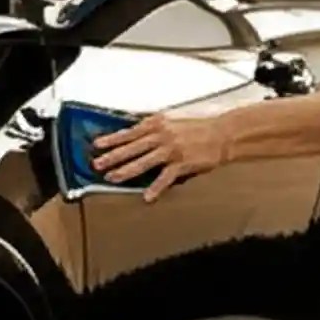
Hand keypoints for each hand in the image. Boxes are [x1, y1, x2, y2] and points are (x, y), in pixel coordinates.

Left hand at [91, 113, 228, 201]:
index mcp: (157, 124)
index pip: (129, 132)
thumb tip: (133, 135)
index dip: (112, 139)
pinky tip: (147, 197)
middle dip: (112, 156)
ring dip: (126, 171)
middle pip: (131, 147)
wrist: (222, 134)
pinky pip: (165, 178)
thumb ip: (153, 129)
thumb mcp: (171, 122)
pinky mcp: (182, 164)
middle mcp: (162, 136)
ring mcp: (171, 150)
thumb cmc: (197, 128)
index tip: (97, 145)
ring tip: (112, 178)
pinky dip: (156, 188)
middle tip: (97, 164)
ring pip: (143, 162)